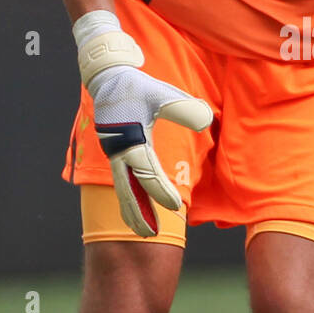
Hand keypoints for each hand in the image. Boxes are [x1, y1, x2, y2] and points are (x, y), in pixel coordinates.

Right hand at [77, 23, 212, 236]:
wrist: (107, 78)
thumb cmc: (137, 86)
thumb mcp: (161, 93)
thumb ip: (183, 107)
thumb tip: (206, 119)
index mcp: (130, 139)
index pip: (147, 172)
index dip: (160, 191)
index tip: (175, 206)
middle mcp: (119, 151)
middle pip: (128, 190)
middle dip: (140, 213)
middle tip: (151, 235)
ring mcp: (115, 154)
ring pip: (122, 190)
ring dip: (132, 211)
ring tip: (144, 232)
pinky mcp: (115, 153)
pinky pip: (122, 182)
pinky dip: (128, 199)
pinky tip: (136, 212)